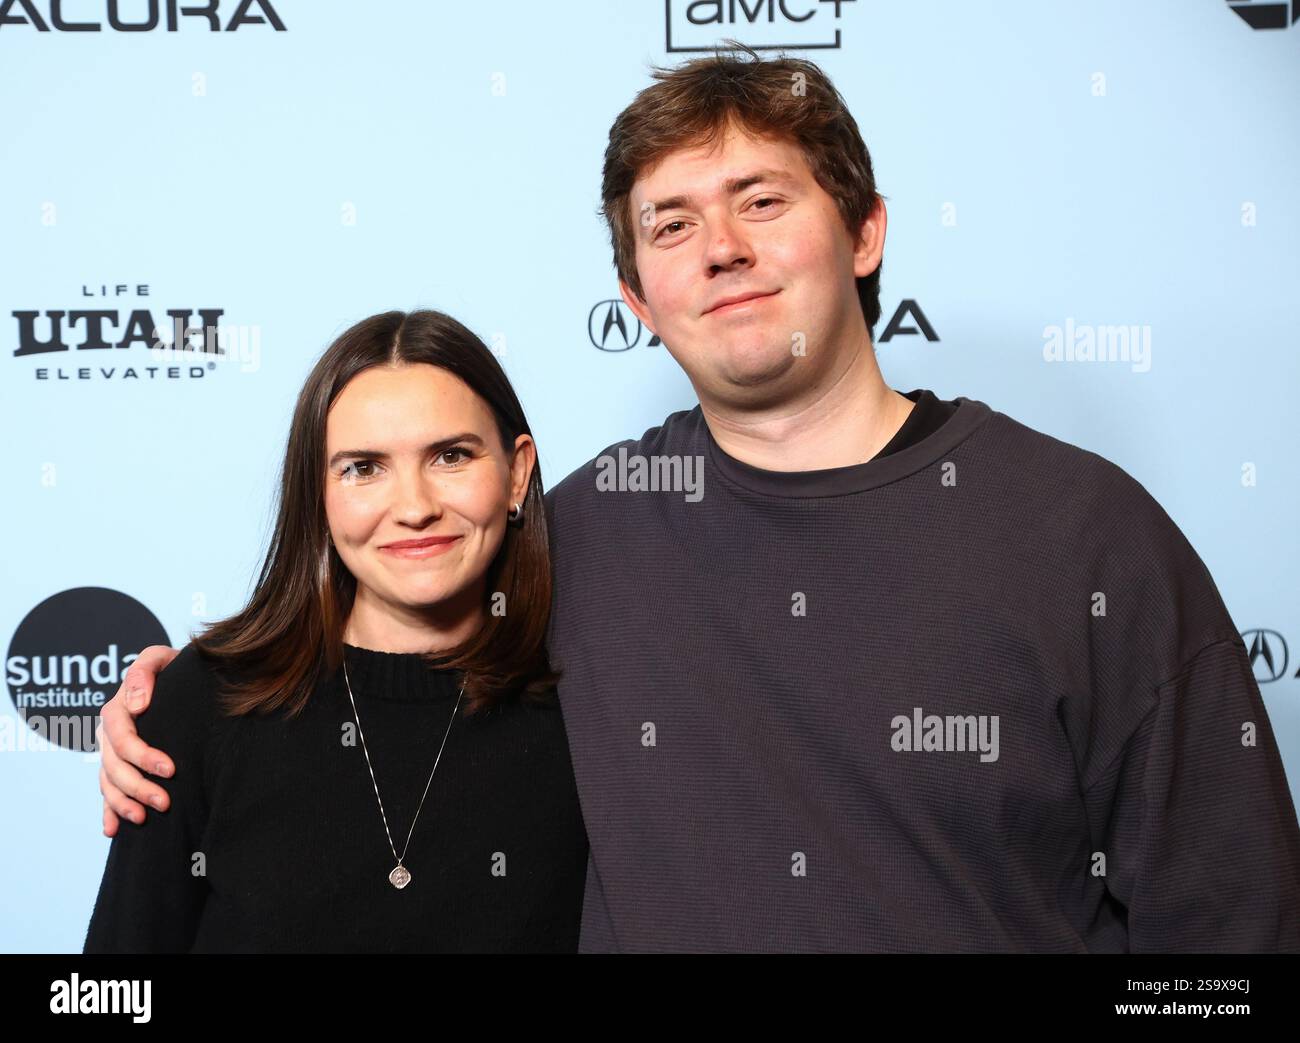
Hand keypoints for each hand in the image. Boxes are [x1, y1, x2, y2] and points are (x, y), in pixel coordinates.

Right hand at [98, 645, 181, 835]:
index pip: (122, 738)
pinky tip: (114, 829)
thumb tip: (136, 705)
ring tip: (144, 819)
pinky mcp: (118, 765)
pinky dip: (109, 811)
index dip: (143, 756)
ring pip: (109, 782)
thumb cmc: (173, 668)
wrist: (180, 680)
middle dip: (138, 787)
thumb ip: (144, 672)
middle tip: (166, 803)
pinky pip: (107, 791)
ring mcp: (111, 751)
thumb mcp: (160, 658)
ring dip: (123, 803)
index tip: (171, 770)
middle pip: (114, 766)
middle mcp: (109, 733)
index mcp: (118, 709)